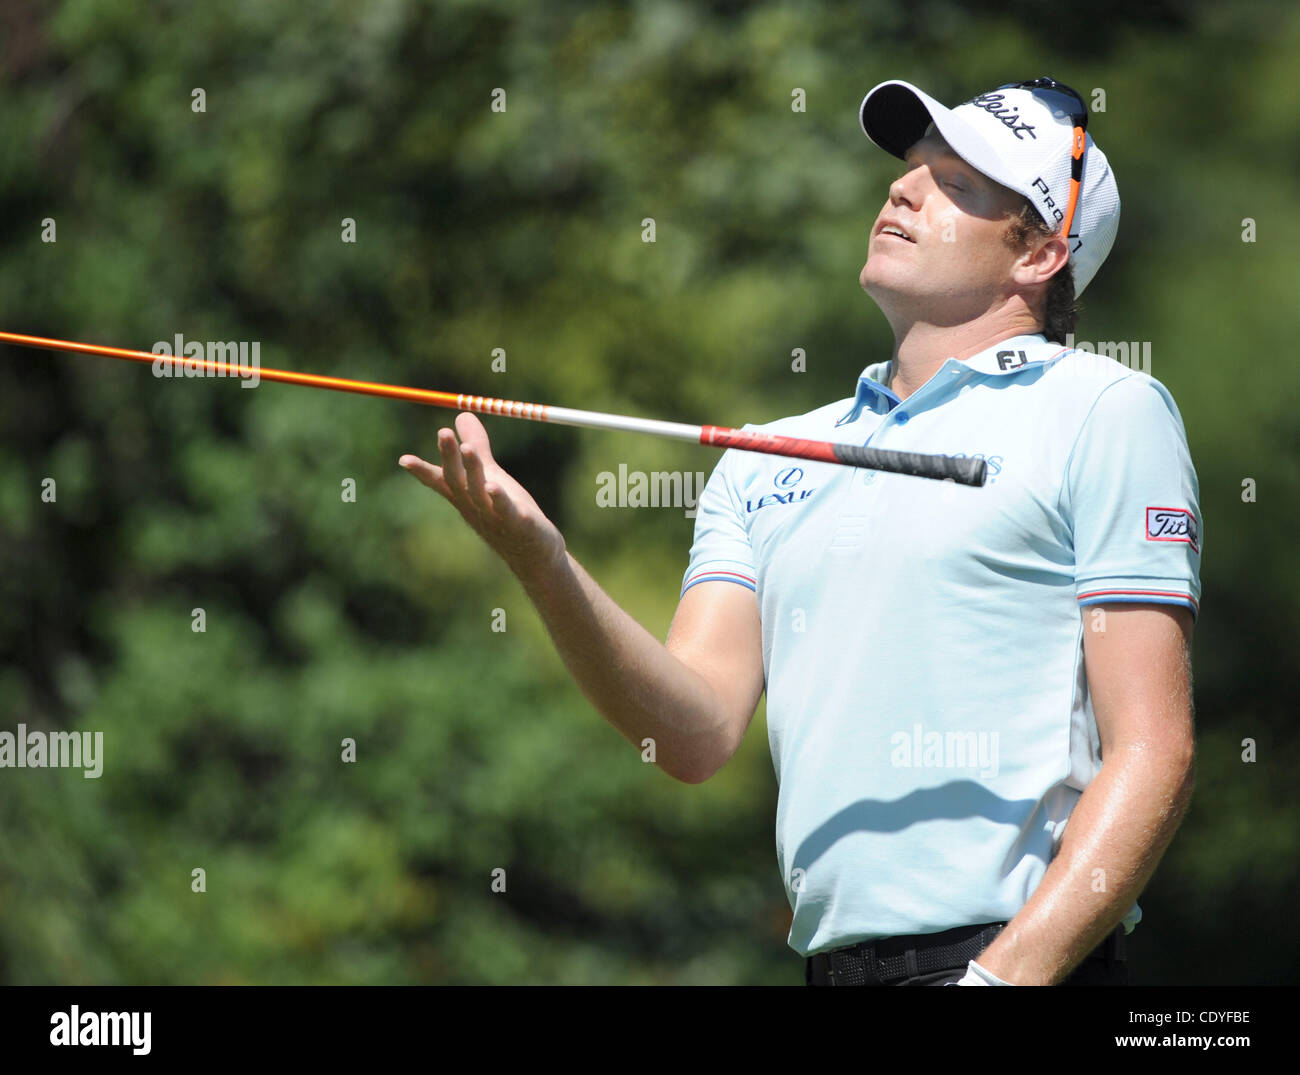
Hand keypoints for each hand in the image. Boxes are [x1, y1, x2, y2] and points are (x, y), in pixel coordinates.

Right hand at [399, 413, 566, 579]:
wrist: (533, 552)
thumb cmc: (508, 512)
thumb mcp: (490, 475)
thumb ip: (477, 446)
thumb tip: (462, 413)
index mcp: (466, 495)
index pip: (440, 480)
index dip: (422, 471)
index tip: (403, 460)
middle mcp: (475, 506)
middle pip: (457, 480)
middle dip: (448, 457)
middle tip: (442, 432)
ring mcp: (494, 516)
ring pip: (479, 492)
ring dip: (472, 470)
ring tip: (467, 449)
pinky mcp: (518, 524)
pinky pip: (506, 511)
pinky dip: (500, 500)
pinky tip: (495, 488)